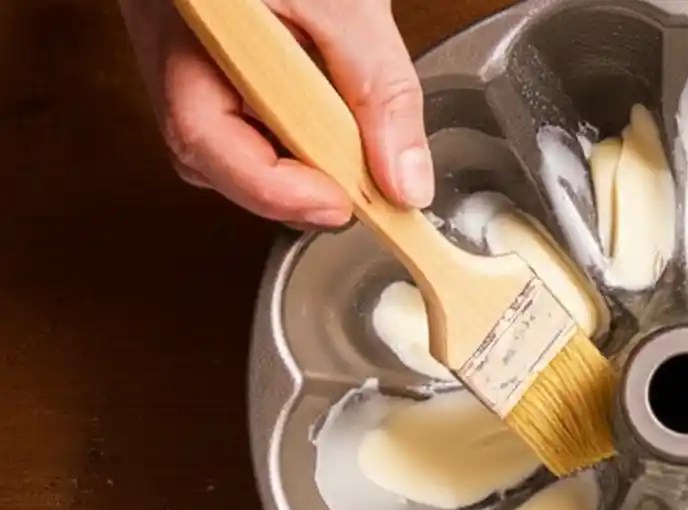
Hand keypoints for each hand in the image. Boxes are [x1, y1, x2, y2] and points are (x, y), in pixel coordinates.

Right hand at [118, 0, 433, 226]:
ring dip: (299, 159)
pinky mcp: (220, 60)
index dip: (279, 193)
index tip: (348, 206)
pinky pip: (252, 115)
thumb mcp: (345, 4)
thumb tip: (405, 183)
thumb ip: (380, 93)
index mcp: (187, 33)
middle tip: (364, 190)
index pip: (208, 145)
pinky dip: (299, 130)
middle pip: (219, 159)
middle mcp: (177, 56)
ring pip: (235, 145)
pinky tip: (333, 115)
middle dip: (293, 186)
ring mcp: (194, 60)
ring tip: (355, 148)